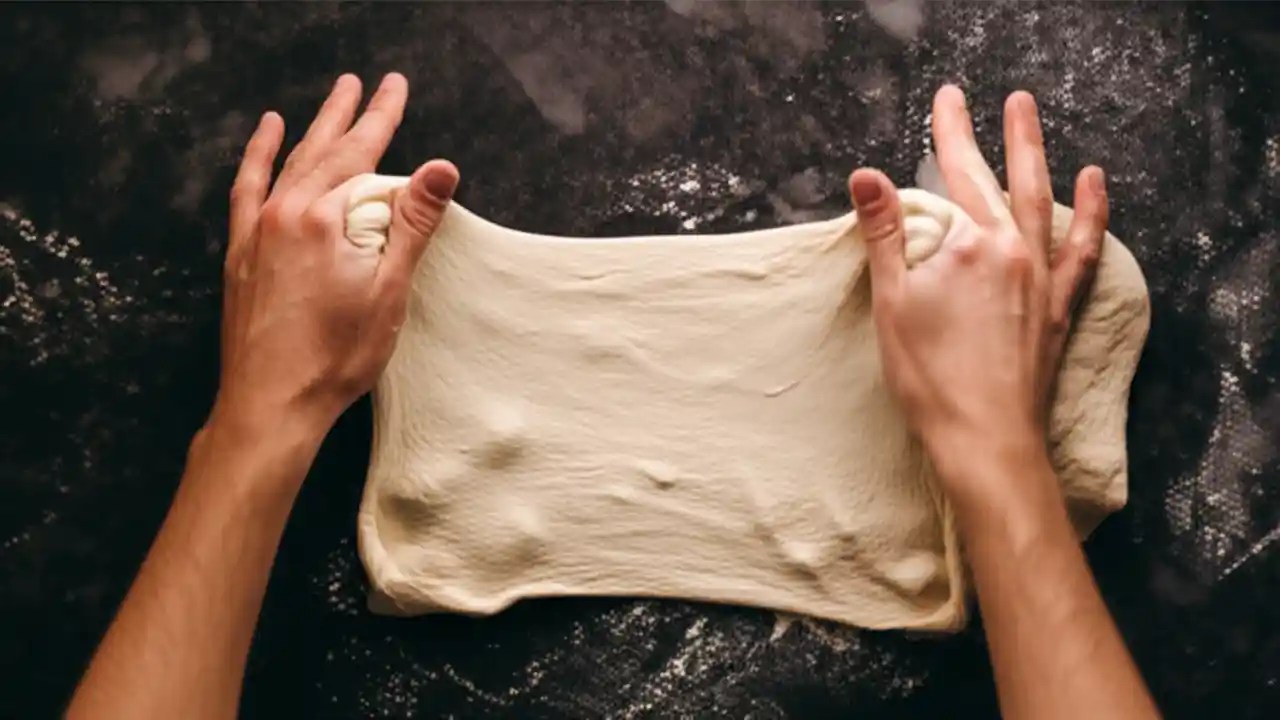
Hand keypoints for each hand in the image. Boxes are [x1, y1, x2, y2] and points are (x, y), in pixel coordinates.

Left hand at [216, 73, 459, 434]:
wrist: (270, 404)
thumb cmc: (334, 358)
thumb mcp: (388, 292)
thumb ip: (413, 224)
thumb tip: (439, 169)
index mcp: (324, 220)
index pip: (363, 154)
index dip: (383, 118)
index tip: (395, 89)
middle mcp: (285, 214)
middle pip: (325, 150)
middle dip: (350, 114)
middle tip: (367, 83)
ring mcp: (257, 232)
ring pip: (289, 163)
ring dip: (312, 129)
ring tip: (331, 100)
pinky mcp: (241, 253)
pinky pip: (248, 189)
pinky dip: (258, 158)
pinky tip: (265, 138)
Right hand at [849, 86, 1107, 500]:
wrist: (987, 440)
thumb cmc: (931, 379)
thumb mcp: (892, 303)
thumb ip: (885, 234)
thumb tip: (868, 176)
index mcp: (969, 247)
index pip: (953, 176)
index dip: (948, 134)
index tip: (945, 100)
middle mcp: (1012, 253)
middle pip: (1003, 180)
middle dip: (999, 134)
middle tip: (1000, 98)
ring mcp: (1040, 280)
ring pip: (1043, 203)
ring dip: (1039, 157)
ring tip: (1035, 121)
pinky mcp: (1057, 309)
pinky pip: (1082, 252)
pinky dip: (1092, 216)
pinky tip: (1097, 189)